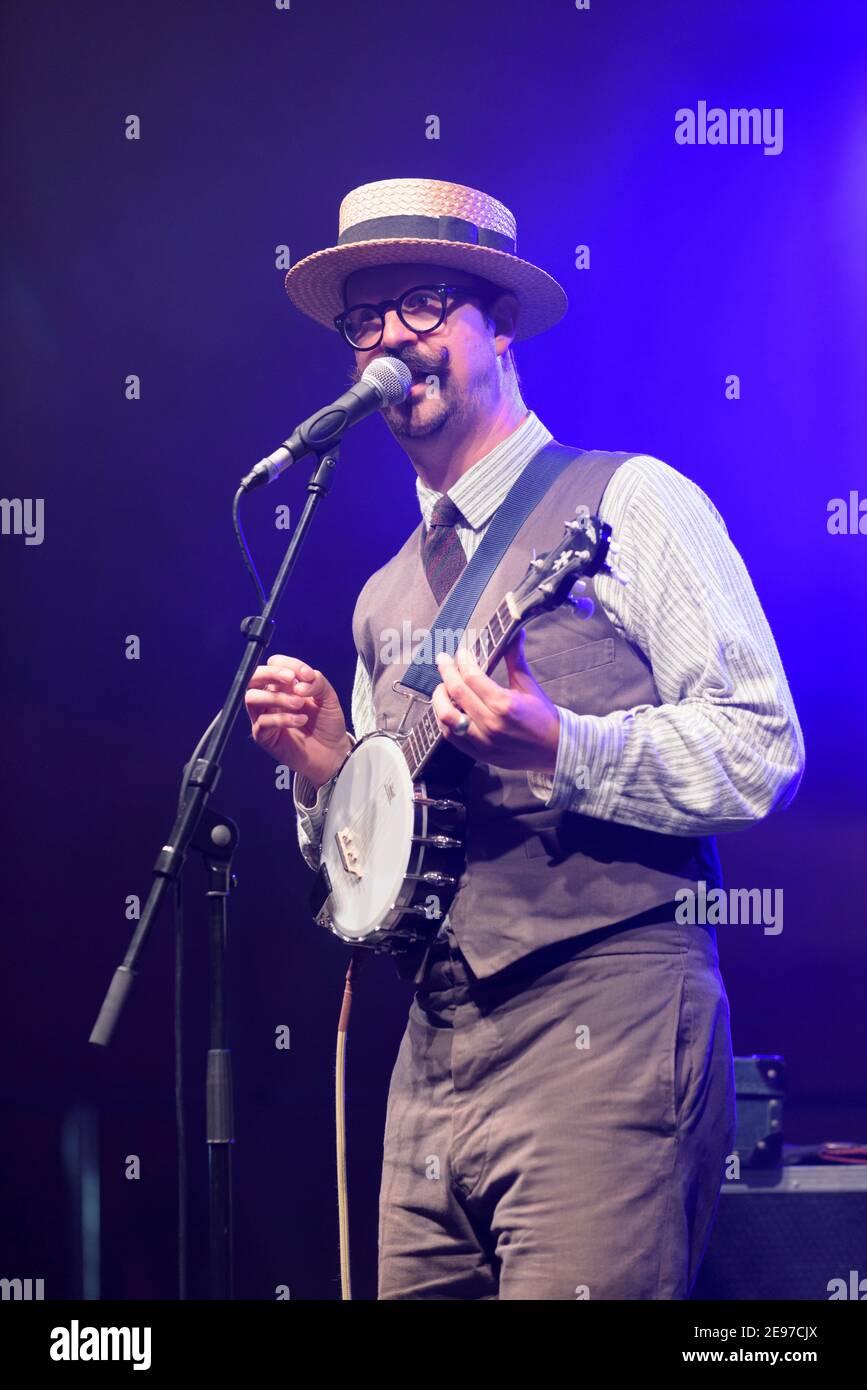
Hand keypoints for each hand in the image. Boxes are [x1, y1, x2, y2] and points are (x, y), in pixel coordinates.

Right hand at [244, 655, 350, 788]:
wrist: (333, 753)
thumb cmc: (328, 725)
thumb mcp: (329, 697)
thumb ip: (317, 682)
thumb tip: (300, 682)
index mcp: (285, 686)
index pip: (274, 664)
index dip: (287, 664)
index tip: (306, 674)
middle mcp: (271, 698)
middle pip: (254, 677)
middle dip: (271, 673)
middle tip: (291, 679)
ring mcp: (265, 716)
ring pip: (252, 697)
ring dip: (276, 697)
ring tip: (299, 704)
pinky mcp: (264, 736)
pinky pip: (263, 722)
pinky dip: (282, 718)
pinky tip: (301, 720)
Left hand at [431, 630, 560, 773]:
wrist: (554, 749)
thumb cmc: (543, 718)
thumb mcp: (529, 686)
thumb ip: (516, 659)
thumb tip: (516, 634)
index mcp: (505, 704)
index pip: (472, 676)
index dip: (463, 660)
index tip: (461, 652)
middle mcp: (491, 724)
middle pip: (456, 692)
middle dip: (446, 672)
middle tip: (443, 660)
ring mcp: (483, 741)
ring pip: (447, 717)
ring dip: (440, 698)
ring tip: (442, 687)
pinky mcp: (479, 753)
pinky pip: (452, 736)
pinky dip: (445, 720)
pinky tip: (448, 708)